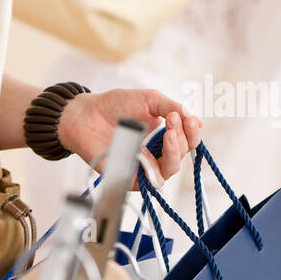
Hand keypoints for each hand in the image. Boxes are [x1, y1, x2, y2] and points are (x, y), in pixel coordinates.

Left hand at [57, 89, 203, 186]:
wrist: (86, 114)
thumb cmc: (115, 105)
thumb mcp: (149, 99)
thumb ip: (171, 106)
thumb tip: (194, 119)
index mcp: (163, 135)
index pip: (188, 140)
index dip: (192, 132)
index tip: (188, 119)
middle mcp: (157, 153)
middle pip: (183, 155)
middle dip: (184, 139)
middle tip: (174, 121)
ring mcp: (144, 166)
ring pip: (170, 169)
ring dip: (175, 152)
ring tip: (169, 134)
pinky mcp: (131, 177)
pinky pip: (149, 180)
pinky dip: (155, 167)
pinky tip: (151, 151)